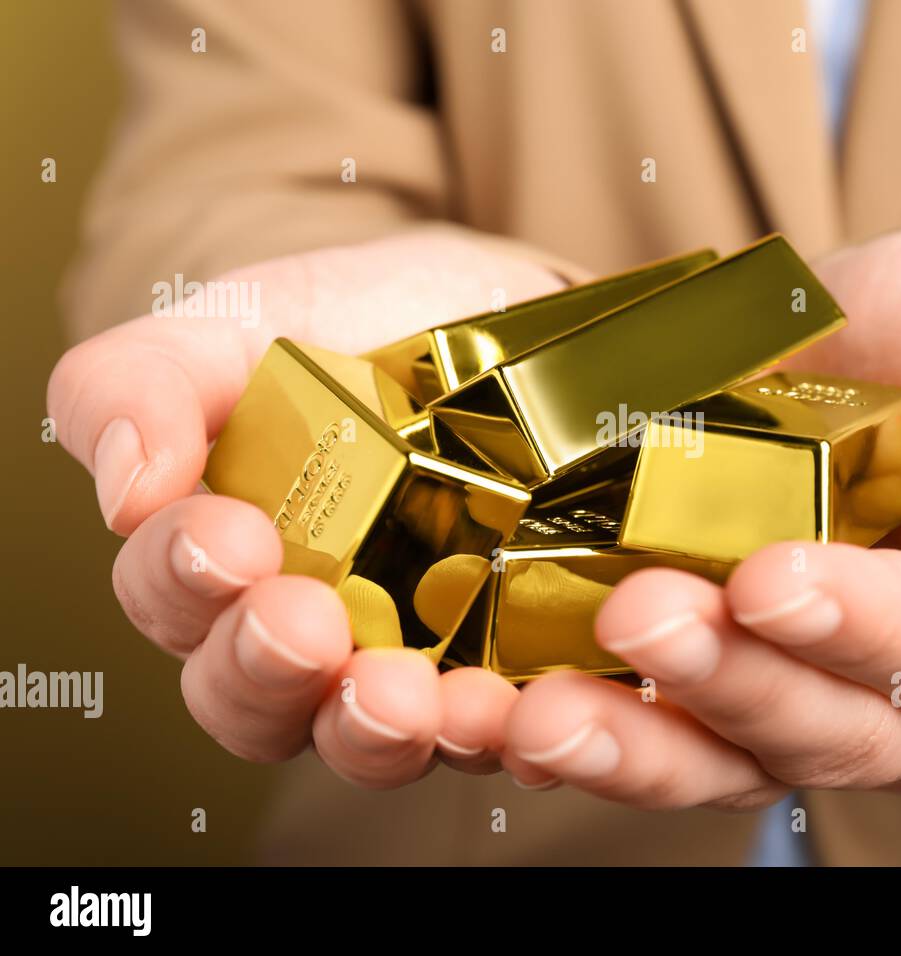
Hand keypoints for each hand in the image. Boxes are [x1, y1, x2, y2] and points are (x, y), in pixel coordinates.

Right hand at [48, 231, 564, 787]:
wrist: (495, 314)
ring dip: (376, 729)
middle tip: (303, 625)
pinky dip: (496, 730)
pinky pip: (502, 728)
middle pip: (259, 702)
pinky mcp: (509, 669)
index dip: (182, 584)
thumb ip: (146, 381)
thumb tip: (129, 488)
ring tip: (400, 692)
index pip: (176, 604)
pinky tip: (501, 707)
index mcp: (227, 563)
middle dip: (269, 672)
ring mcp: (412, 664)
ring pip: (374, 740)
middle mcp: (311, 634)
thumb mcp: (235, 326)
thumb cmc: (352, 330)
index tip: (222, 536)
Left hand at [500, 226, 900, 806]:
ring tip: (535, 718)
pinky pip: (650, 731)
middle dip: (727, 680)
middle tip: (638, 616)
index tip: (769, 578)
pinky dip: (578, 730)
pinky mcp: (712, 694)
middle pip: (822, 726)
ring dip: (628, 746)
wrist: (897, 345)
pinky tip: (498, 715)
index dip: (857, 626)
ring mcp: (803, 709)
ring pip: (723, 760)